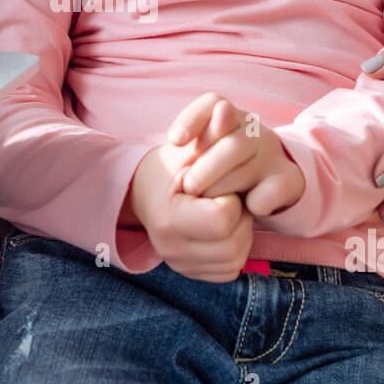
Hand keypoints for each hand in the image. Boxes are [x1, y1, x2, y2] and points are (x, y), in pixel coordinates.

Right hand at [124, 141, 253, 282]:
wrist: (144, 192)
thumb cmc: (170, 166)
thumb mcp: (188, 146)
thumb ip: (210, 130)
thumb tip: (228, 108)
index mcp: (167, 218)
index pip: (223, 218)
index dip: (230, 197)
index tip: (219, 185)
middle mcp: (170, 249)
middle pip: (233, 244)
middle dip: (239, 217)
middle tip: (227, 198)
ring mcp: (179, 266)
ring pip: (236, 260)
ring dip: (239, 233)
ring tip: (224, 210)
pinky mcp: (191, 274)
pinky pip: (230, 271)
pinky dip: (234, 249)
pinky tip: (220, 229)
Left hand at [167, 92, 304, 219]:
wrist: (268, 183)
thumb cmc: (220, 168)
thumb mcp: (202, 153)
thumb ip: (191, 143)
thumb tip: (176, 139)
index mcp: (230, 117)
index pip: (212, 103)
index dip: (191, 119)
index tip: (174, 141)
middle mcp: (254, 131)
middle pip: (232, 143)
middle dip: (206, 169)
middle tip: (188, 187)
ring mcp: (273, 153)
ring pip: (248, 168)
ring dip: (223, 188)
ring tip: (207, 199)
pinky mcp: (290, 179)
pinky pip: (272, 191)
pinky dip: (256, 202)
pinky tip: (245, 207)